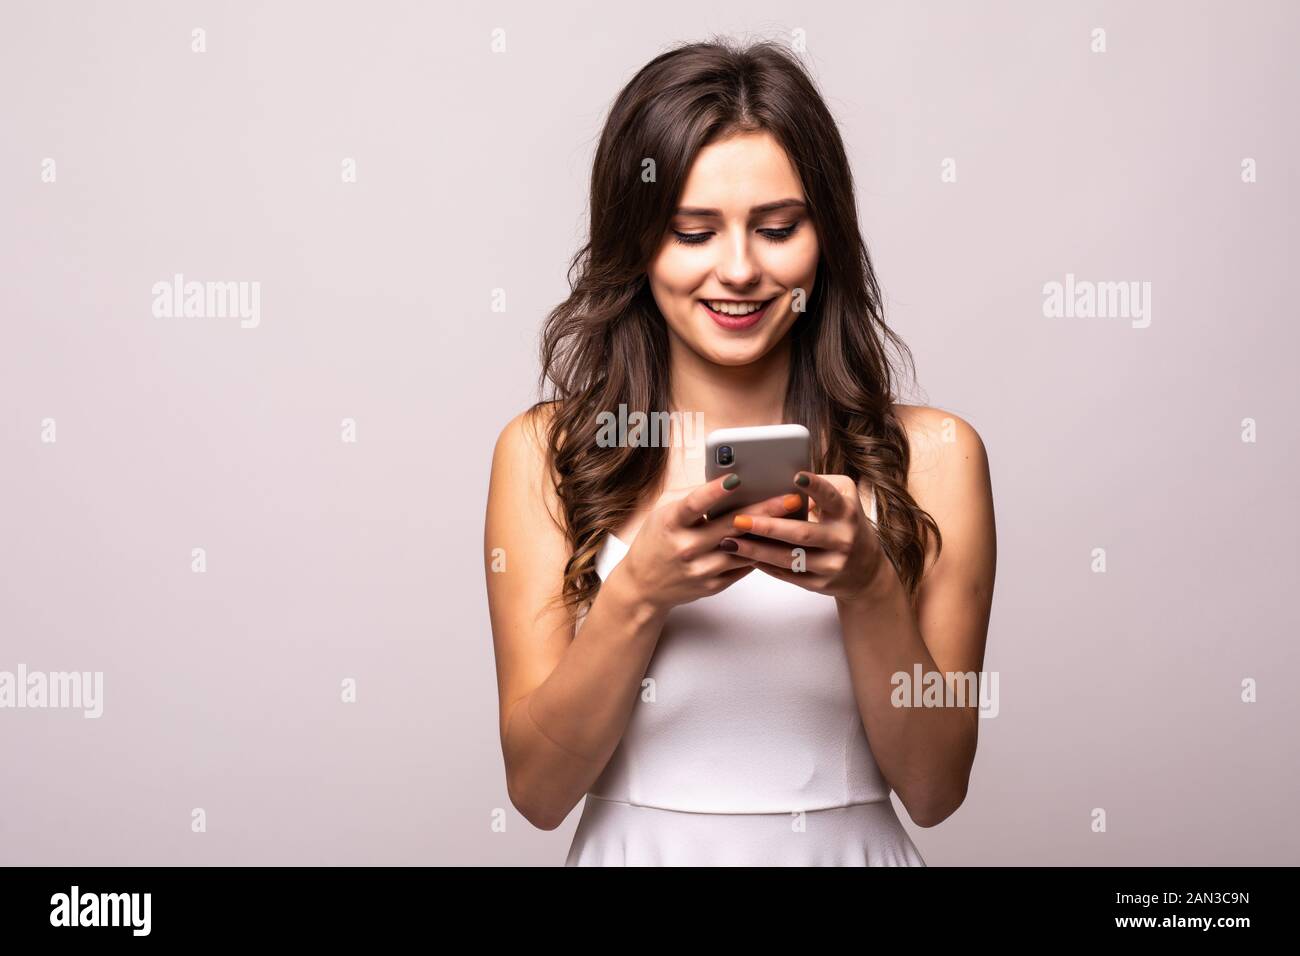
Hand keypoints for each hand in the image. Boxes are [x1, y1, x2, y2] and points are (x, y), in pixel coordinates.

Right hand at [618, 476, 806, 612]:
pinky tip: (779, 541)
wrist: (644, 585)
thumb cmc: (657, 540)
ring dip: (770, 535)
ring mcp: (700, 569)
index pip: (694, 504)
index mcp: (671, 524)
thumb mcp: (665, 513)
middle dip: (765, 510)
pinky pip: (743, 567)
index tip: (737, 477)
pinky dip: (761, 553)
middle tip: (791, 498)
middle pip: (731, 526)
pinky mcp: (712, 585)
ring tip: (795, 520)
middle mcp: (685, 547)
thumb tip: (730, 482)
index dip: (714, 491)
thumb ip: (693, 498)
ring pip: (743, 549)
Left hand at [715, 472, 890, 602]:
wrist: (866, 570)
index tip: (796, 476)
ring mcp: (832, 564)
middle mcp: (842, 539)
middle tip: (738, 519)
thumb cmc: (845, 524)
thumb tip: (780, 478)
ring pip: (789, 558)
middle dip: (767, 527)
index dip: (815, 487)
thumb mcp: (843, 500)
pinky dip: (764, 566)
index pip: (830, 497)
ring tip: (729, 541)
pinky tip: (743, 557)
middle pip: (801, 534)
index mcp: (846, 512)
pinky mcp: (820, 584)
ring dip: (756, 550)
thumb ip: (818, 488)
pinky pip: (788, 574)